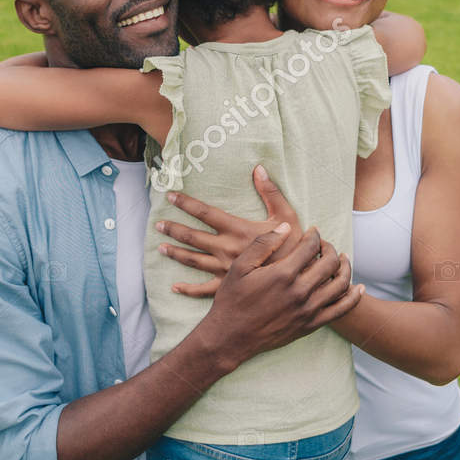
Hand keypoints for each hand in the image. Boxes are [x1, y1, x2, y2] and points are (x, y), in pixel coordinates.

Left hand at [155, 164, 302, 298]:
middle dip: (174, 229)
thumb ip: (270, 192)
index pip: (206, 213)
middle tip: (158, 224)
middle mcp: (226, 249)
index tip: (170, 196)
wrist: (301, 278)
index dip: (186, 203)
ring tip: (161, 247)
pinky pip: (203, 290)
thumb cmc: (295, 246)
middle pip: (193, 237)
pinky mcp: (228, 287)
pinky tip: (175, 287)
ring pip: (193, 261)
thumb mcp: (287, 215)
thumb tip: (258, 169)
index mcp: (238, 230)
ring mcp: (225, 269)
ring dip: (176, 253)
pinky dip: (188, 289)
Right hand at [198, 223, 364, 372]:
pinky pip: (341, 310)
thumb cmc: (232, 300)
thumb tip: (286, 227)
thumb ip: (263, 244)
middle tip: (325, 245)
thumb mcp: (240, 267)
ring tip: (343, 259)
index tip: (313, 231)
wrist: (231, 337)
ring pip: (340, 284)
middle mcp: (300, 292)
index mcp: (283, 274)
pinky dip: (353, 297)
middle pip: (330, 263)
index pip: (310, 246)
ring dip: (345, 268)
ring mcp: (308, 310)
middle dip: (330, 248)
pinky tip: (358, 288)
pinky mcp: (311, 325)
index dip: (314, 235)